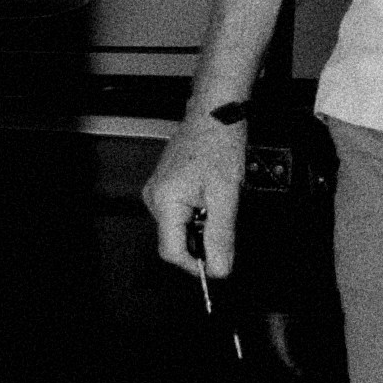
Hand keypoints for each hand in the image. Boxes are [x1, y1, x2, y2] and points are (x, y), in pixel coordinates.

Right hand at [143, 112, 256, 282]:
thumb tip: (219, 267)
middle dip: (201, 242)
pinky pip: (180, 214)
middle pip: (174, 241)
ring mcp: (158, 192)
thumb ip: (221, 236)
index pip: (172, 251)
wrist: (216, 115)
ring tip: (219, 206)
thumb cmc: (219, 145)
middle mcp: (155, 198)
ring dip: (201, 227)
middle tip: (225, 228)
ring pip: (179, 228)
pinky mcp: (166, 188)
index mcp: (165, 201)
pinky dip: (198, 215)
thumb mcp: (227, 196)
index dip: (195, 263)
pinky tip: (212, 199)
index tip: (217, 265)